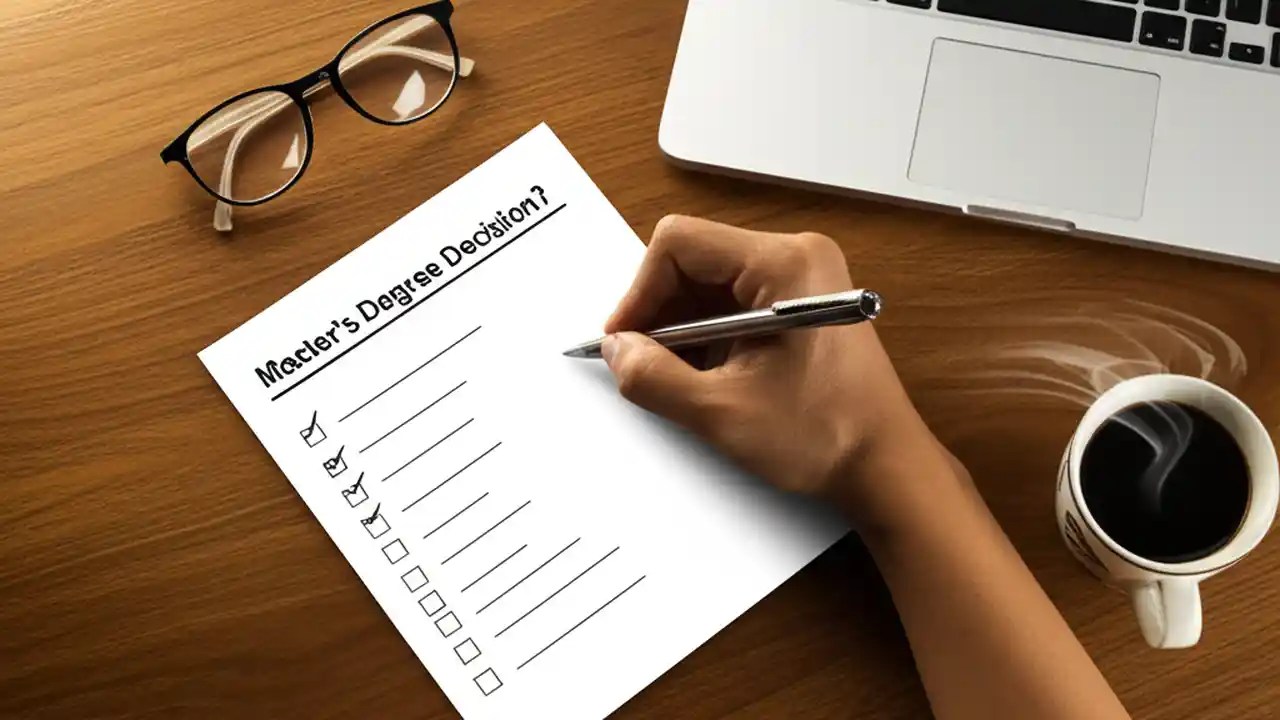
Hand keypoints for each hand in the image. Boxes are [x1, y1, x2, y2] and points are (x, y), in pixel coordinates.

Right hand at [603, 215, 940, 525]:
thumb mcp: (722, 411)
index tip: (625, 339)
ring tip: (678, 376)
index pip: (679, 244)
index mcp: (785, 264)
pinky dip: (708, 335)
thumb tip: (618, 351)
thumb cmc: (831, 434)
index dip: (640, 292)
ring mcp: (802, 279)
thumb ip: (654, 377)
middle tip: (642, 362)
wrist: (885, 465)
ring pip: (710, 283)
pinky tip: (707, 375)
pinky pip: (734, 302)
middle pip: (694, 260)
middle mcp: (797, 257)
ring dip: (683, 328)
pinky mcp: (800, 303)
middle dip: (660, 312)